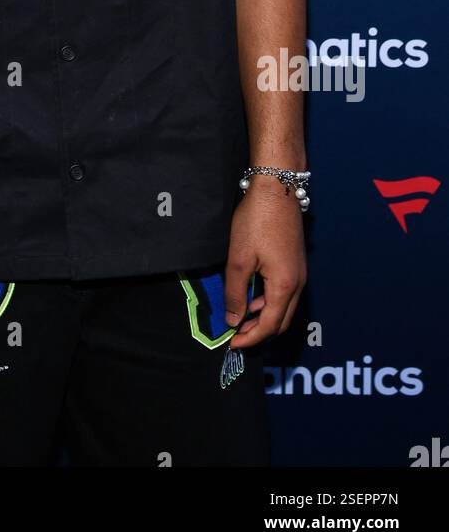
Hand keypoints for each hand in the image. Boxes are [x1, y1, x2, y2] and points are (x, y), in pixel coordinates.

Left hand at [223, 175, 305, 347]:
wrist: (277, 187)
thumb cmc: (257, 220)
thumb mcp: (239, 259)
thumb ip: (235, 293)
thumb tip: (233, 320)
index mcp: (285, 286)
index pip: (270, 326)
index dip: (250, 338)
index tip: (231, 344)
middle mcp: (298, 283)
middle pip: (282, 321)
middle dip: (259, 332)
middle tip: (236, 335)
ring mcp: (300, 272)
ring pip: (285, 307)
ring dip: (264, 317)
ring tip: (240, 317)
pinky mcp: (296, 262)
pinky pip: (286, 293)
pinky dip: (269, 301)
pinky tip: (252, 295)